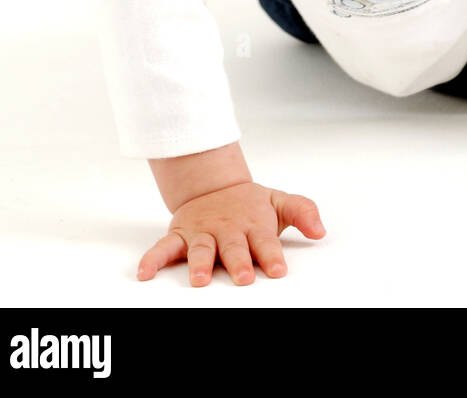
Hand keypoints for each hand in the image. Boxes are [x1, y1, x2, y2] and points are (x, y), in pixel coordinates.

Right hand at [136, 180, 325, 285]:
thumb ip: (302, 211)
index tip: (277, 271)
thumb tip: (321, 230)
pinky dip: (153, 259)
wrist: (213, 186)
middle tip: (243, 278)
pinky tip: (145, 273)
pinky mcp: (180, 234)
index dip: (271, 256)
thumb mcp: (278, 202)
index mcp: (253, 224)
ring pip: (200, 249)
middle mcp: (227, 229)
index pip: (265, 242)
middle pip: (233, 248)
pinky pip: (164, 247)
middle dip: (238, 262)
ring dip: (199, 264)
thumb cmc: (250, 204)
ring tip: (199, 280)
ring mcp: (202, 232)